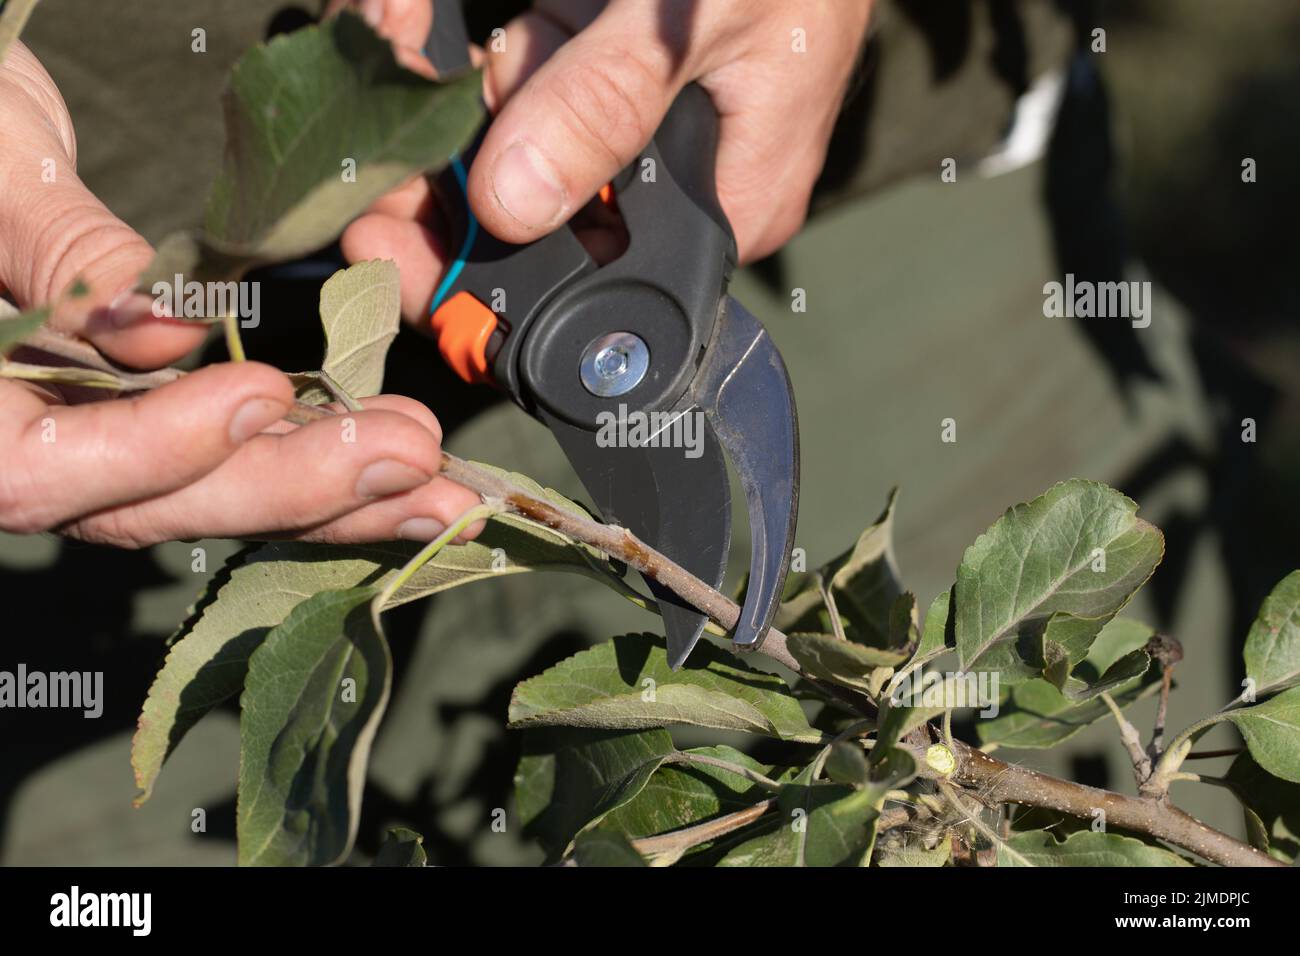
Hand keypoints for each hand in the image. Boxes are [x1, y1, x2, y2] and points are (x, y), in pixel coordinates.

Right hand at [0, 42, 480, 546]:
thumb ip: (61, 255)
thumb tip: (163, 335)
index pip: (38, 469)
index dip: (153, 448)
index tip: (258, 394)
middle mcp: (25, 438)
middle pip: (150, 505)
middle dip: (289, 484)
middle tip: (408, 454)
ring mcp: (96, 440)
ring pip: (210, 495)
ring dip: (333, 495)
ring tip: (435, 482)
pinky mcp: (157, 423)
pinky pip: (238, 460)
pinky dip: (322, 464)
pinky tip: (404, 471)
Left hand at [335, 0, 873, 320]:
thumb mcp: (696, 24)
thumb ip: (606, 105)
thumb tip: (512, 205)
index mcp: (720, 210)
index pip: (589, 288)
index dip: (487, 286)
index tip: (396, 249)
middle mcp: (670, 189)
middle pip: (532, 227)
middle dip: (441, 189)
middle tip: (370, 166)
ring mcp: (630, 127)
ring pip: (508, 152)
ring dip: (438, 110)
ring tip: (386, 46)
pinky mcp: (599, 67)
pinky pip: (516, 84)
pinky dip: (464, 62)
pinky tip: (412, 24)